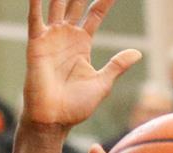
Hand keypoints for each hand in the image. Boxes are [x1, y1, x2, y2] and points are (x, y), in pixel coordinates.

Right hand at [21, 0, 141, 130]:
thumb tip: (137, 52)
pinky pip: (35, 19)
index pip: (95, 13)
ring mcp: (50, 38)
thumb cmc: (75, 107)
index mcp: (82, 44)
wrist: (53, 120)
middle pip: (76, 3)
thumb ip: (117, 65)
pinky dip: (35, 3)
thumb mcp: (102, 83)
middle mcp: (66, 37)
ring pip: (56, 4)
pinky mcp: (36, 44)